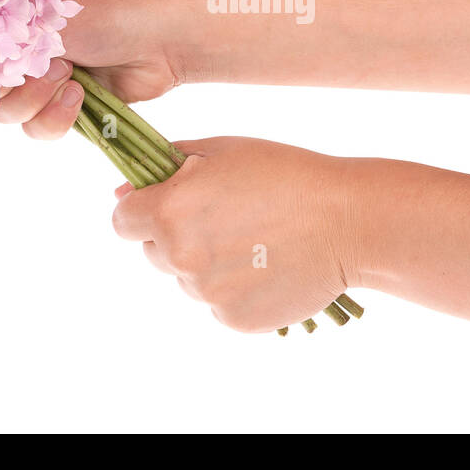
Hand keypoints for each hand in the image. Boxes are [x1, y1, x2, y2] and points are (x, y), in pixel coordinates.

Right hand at [0, 0, 183, 138]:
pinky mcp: (65, 105)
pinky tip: (81, 96)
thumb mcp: (41, 12)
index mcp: (5, 8)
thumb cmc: (107, 6)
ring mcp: (40, 76)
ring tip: (68, 76)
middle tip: (39, 64)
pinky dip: (55, 118)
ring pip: (6, 112)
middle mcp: (17, 43)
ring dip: (33, 100)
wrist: (163, 34)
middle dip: (3, 82)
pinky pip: (38, 128)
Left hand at [110, 137, 359, 331]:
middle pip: (153, 252)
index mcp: (170, 211)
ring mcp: (207, 294)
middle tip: (226, 216)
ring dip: (207, 263)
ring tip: (255, 239)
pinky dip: (235, 288)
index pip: (123, 221)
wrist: (347, 221)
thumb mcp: (222, 150)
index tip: (167, 203)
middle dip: (176, 235)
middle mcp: (181, 257)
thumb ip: (166, 167)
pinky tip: (267, 264)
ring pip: (187, 279)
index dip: (141, 209)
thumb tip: (123, 190)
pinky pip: (218, 303)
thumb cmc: (285, 174)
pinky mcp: (234, 320)